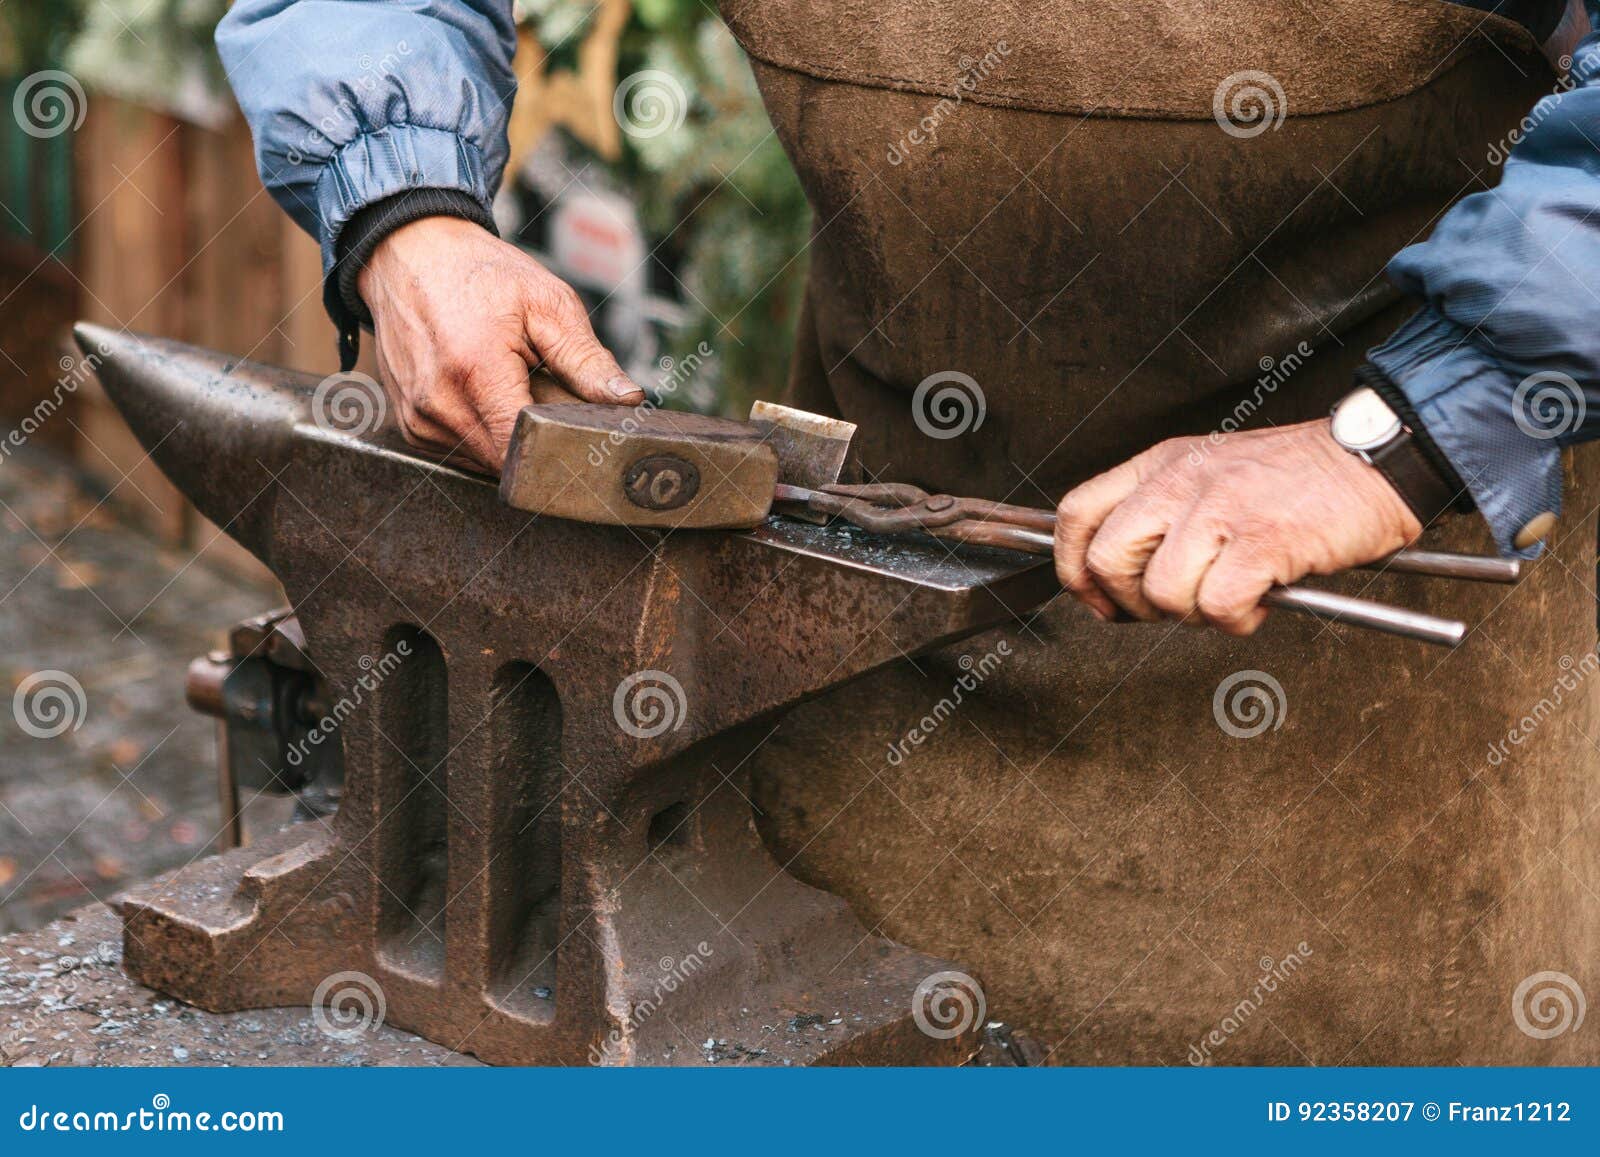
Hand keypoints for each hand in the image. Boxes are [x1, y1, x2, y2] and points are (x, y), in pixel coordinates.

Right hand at [358, 216, 643, 471]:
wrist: (411, 255)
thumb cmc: (478, 273)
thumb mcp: (547, 303)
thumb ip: (588, 360)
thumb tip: (627, 399)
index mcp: (474, 372)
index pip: (525, 450)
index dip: (562, 450)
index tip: (583, 437)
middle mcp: (438, 407)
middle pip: (510, 463)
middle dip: (540, 440)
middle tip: (547, 394)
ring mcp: (419, 422)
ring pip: (487, 463)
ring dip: (510, 436)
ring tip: (511, 386)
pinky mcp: (412, 429)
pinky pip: (464, 451)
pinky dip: (485, 430)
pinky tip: (486, 392)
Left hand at [1054, 420, 1422, 634]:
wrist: (1376, 458)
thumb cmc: (1297, 480)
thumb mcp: (1209, 474)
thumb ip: (1161, 514)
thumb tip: (1118, 579)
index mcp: (1160, 465)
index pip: (1076, 514)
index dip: (1074, 569)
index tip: (1099, 600)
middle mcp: (1180, 482)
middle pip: (1107, 559)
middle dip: (1133, 603)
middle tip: (1176, 606)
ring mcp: (1220, 509)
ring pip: (1160, 591)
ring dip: (1194, 614)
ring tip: (1232, 596)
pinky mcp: (1263, 540)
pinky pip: (1217, 605)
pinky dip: (1238, 620)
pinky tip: (1262, 600)